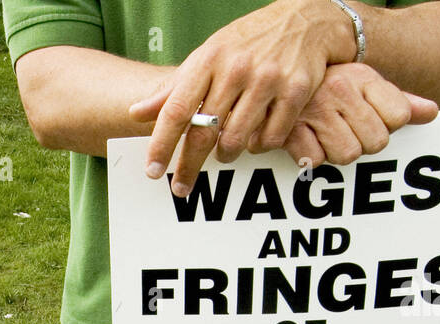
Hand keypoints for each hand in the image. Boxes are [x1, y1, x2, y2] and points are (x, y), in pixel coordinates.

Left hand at [129, 0, 357, 194]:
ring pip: (237, 140)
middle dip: (189, 167)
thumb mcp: (207, 56)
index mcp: (208, 59)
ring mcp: (267, 79)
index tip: (153, 171)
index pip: (177, 110)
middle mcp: (236, 68)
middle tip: (181, 189)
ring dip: (227, 154)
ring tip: (225, 151)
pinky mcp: (295, 90)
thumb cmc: (247, 42)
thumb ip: (173, 88)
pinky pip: (270, 138)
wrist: (303, 19)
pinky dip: (259, 146)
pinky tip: (255, 137)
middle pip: (204, 133)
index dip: (162, 144)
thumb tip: (136, 113)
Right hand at [279, 63, 437, 166]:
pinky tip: (306, 142)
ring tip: (326, 136)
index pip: (399, 116)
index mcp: (363, 77)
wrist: (276, 84)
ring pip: (347, 155)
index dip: (387, 125)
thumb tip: (431, 113)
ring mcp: (315, 111)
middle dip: (362, 142)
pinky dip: (311, 157)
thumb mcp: (365, 87)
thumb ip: (399, 101)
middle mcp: (340, 90)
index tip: (370, 118)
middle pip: (376, 142)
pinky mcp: (290, 131)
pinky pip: (316, 162)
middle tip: (346, 130)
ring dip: (337, 152)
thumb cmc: (327, 89)